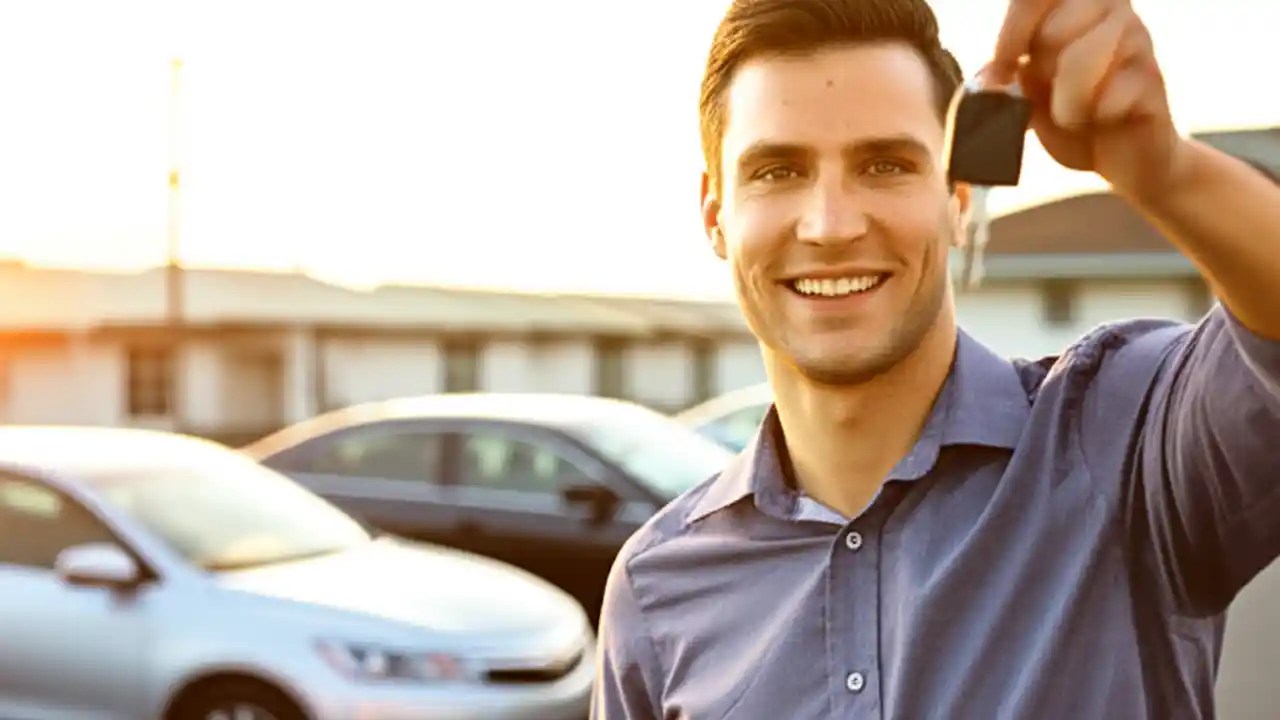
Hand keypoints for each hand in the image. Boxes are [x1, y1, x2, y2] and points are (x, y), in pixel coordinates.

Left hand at [987, 0, 1187, 199]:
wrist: (1122, 157)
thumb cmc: (1071, 116)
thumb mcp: (1027, 94)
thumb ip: (1005, 76)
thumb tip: (989, 75)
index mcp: (1074, 5)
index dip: (1014, 30)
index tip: (1004, 65)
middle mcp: (1111, 10)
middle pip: (1052, 32)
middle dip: (1042, 73)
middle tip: (1054, 94)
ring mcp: (1137, 40)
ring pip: (1079, 60)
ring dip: (1067, 104)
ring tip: (1075, 116)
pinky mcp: (1153, 78)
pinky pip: (1109, 97)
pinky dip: (1096, 120)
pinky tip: (1107, 121)